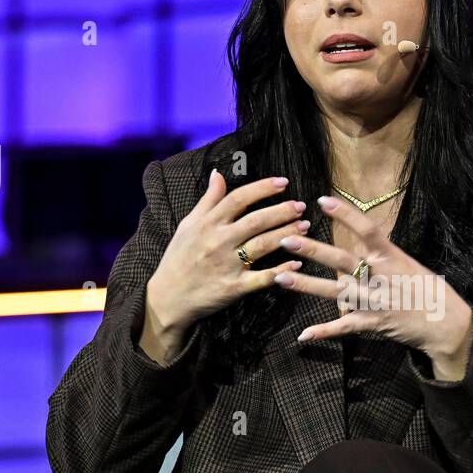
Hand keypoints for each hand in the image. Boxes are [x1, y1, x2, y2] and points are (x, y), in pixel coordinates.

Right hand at [140, 171, 308, 364]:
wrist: (167, 299)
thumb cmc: (178, 259)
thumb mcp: (187, 226)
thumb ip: (207, 200)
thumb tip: (218, 173)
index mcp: (207, 224)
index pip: (238, 199)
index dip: (262, 188)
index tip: (283, 183)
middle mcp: (218, 242)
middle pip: (255, 221)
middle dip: (282, 211)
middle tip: (301, 206)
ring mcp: (227, 265)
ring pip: (262, 245)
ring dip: (287, 235)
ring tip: (305, 227)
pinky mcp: (233, 288)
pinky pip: (262, 278)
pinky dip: (280, 271)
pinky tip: (297, 263)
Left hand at [271, 194, 472, 364]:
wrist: (446, 322)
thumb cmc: (428, 289)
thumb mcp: (408, 264)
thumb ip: (382, 257)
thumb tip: (361, 246)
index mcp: (392, 257)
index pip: (366, 230)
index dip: (345, 214)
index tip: (322, 199)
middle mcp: (382, 277)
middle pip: (342, 261)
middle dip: (312, 250)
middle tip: (286, 240)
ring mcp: (376, 302)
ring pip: (335, 292)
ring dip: (305, 286)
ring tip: (279, 278)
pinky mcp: (374, 324)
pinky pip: (345, 327)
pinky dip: (324, 331)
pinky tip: (303, 334)